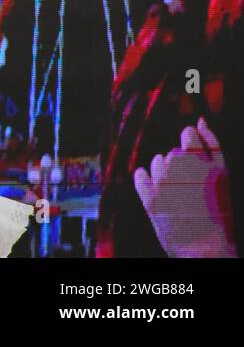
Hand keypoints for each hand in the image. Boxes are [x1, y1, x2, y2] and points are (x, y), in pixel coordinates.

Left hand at [134, 118, 236, 256]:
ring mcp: (160, 179)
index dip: (193, 147)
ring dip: (165, 172)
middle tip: (193, 187)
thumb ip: (212, 143)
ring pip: (157, 162)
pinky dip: (146, 180)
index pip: (188, 133)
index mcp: (199, 158)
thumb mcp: (223, 173)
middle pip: (173, 152)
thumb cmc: (219, 209)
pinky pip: (140, 175)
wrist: (204, 245)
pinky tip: (159, 191)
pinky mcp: (146, 194)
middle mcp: (177, 165)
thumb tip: (199, 119)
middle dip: (181, 164)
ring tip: (180, 192)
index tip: (197, 162)